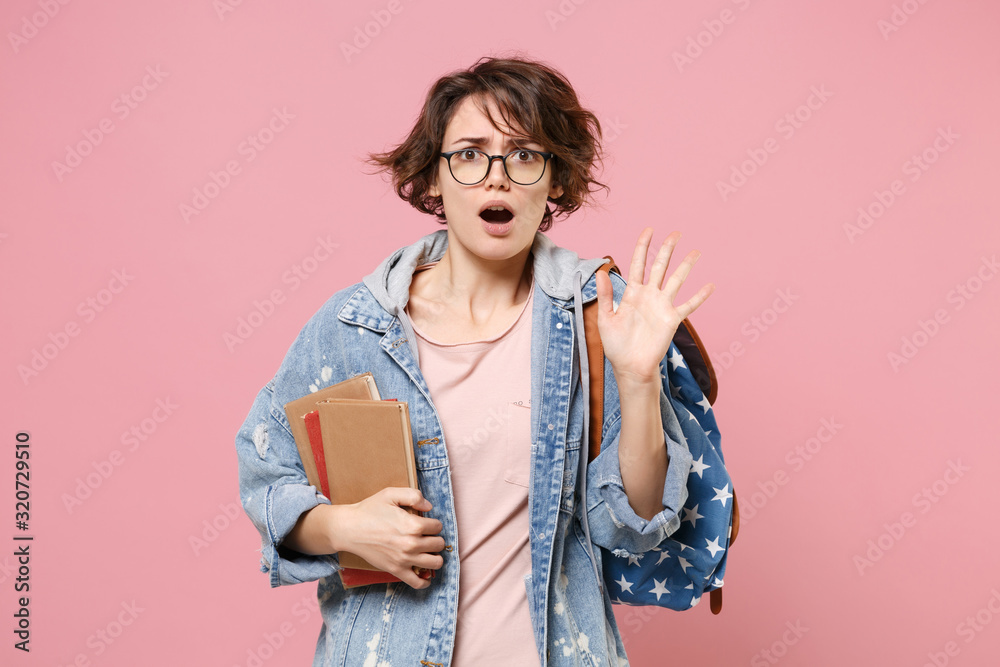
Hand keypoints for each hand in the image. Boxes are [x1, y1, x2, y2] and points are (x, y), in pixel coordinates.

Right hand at [337, 487, 445, 588]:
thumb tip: (429, 507)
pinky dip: (425, 581)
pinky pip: (418, 583)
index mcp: (413, 525)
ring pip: (436, 563)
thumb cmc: (369, 510)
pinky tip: (423, 571)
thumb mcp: (391, 494)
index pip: (438, 527)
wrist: (350, 529)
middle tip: (427, 536)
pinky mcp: (396, 570)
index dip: (434, 523)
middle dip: (435, 538)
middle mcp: (411, 544)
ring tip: (427, 551)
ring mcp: (404, 559)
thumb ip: (413, 495)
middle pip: (439, 544)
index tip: (426, 523)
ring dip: (435, 556)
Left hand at [594, 228, 714, 386]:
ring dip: (686, 266)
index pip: (638, 263)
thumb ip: (605, 295)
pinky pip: (689, 305)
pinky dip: (700, 296)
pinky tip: (710, 286)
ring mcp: (662, 306)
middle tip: (676, 233)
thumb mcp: (605, 318)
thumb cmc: (616, 344)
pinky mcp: (672, 319)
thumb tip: (601, 271)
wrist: (630, 366)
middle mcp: (649, 295)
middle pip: (660, 266)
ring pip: (676, 280)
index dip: (643, 246)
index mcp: (632, 293)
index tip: (649, 230)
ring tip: (696, 251)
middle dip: (667, 249)